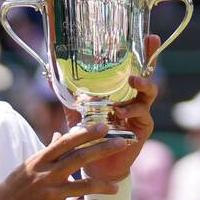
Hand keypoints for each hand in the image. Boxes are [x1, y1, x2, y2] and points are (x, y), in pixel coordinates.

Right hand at [0, 123, 130, 199]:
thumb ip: (46, 153)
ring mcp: (50, 194)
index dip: (86, 133)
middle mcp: (46, 175)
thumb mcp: (25, 169)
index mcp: (39, 161)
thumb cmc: (10, 193)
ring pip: (85, 184)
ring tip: (117, 187)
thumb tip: (58, 135)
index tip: (103, 126)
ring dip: (104, 184)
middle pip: (80, 157)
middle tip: (123, 143)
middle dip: (104, 149)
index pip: (66, 142)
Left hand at [62, 34, 160, 183]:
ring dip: (142, 85)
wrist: (94, 164)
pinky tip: (122, 113)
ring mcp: (141, 112)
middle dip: (151, 57)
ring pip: (149, 93)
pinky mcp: (143, 128)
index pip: (133, 67)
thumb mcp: (76, 112)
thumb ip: (68, 95)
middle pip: (147, 73)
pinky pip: (143, 115)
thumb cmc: (88, 136)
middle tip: (148, 45)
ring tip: (133, 81)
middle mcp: (134, 98)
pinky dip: (133, 111)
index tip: (149, 35)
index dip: (143, 51)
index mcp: (121, 91)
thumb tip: (48, 76)